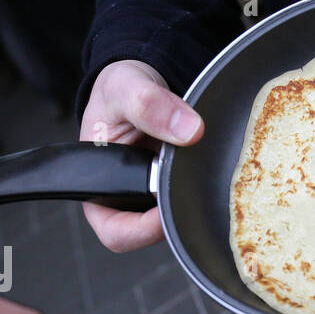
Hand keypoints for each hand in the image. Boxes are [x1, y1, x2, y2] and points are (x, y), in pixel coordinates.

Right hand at [79, 59, 204, 251]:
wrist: (145, 80)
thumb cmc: (120, 89)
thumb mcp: (125, 88)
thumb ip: (149, 105)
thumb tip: (189, 131)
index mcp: (100, 191)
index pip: (117, 233)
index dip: (142, 231)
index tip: (168, 208)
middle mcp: (129, 201)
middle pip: (155, 232)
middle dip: (178, 215)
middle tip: (197, 188)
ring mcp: (157, 198)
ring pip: (180, 218)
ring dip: (196, 201)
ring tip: (205, 173)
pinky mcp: (180, 189)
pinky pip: (196, 200)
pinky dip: (207, 188)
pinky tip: (214, 170)